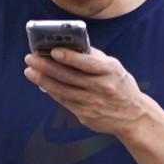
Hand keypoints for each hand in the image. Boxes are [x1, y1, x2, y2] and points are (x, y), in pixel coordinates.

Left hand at [23, 46, 151, 139]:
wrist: (133, 116)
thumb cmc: (119, 86)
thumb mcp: (114, 68)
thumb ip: (94, 58)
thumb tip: (68, 46)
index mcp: (111, 72)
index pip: (88, 63)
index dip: (69, 57)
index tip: (53, 50)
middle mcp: (102, 88)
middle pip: (70, 77)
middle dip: (47, 67)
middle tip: (30, 58)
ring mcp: (93, 104)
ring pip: (63, 91)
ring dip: (43, 80)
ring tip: (30, 71)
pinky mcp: (86, 116)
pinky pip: (64, 101)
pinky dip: (52, 91)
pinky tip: (42, 83)